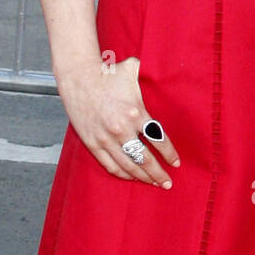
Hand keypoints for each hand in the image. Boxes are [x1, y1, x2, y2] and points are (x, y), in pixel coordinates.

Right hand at [58, 55, 178, 185]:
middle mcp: (121, 129)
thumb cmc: (108, 74)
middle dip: (158, 173)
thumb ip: (152, 76)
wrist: (78, 77)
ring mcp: (105, 138)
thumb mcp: (134, 71)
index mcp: (135, 113)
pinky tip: (131, 177)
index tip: (176, 163)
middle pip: (145, 159)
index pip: (158, 140)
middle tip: (168, 183)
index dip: (169, 154)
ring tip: (153, 183)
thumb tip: (169, 72)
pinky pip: (109, 165)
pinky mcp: (92, 143)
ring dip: (142, 177)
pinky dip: (122, 174)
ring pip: (128, 165)